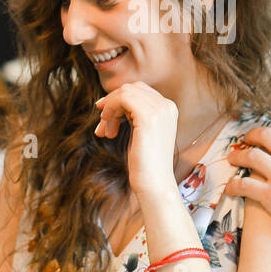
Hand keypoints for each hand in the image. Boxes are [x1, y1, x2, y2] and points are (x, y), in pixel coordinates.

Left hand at [94, 81, 178, 197]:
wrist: (154, 183)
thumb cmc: (145, 163)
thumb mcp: (141, 133)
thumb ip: (134, 116)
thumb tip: (113, 102)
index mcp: (168, 109)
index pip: (140, 91)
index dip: (119, 99)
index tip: (105, 114)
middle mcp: (167, 106)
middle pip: (132, 88)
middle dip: (113, 102)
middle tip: (102, 122)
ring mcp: (160, 110)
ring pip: (126, 92)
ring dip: (110, 108)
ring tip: (105, 131)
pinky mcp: (149, 117)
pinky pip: (123, 98)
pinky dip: (110, 109)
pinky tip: (107, 128)